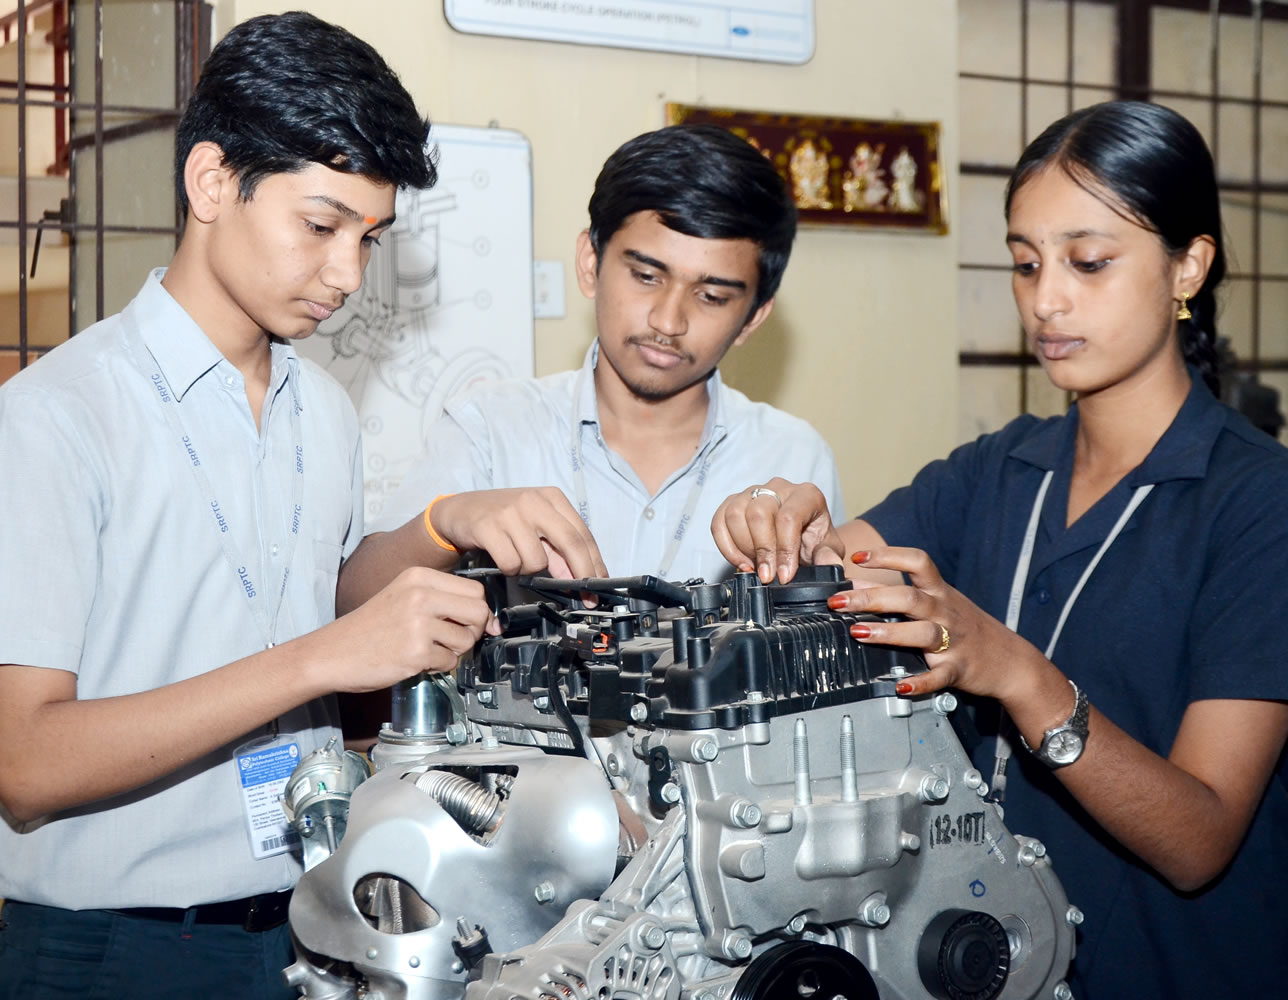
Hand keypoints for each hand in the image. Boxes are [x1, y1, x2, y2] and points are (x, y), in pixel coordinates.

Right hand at [322, 566, 499, 690]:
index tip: (469, 622)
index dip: (478, 610)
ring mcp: (419, 624)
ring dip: (453, 651)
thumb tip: (492, 622)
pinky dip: (438, 667)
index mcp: (419, 577)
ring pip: (467, 640)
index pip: (475, 590)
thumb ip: (445, 601)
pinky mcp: (416, 652)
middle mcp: (421, 596)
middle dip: (473, 630)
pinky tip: (416, 660)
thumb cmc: (369, 628)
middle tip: (452, 638)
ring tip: (427, 649)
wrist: (333, 653)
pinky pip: (450, 662)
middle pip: (479, 611)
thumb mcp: (404, 597)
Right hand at [430, 488, 607, 578]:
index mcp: (551, 497)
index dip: (594, 562)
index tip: (600, 584)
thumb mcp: (534, 528)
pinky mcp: (488, 527)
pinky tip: (502, 557)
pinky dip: (509, 569)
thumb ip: (557, 550)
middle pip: (570, 542)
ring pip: (537, 560)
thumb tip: (577, 578)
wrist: (458, 511)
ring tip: (517, 558)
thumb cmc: (502, 520)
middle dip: (581, 573)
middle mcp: (534, 501)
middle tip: (585, 596)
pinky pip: (511, 564)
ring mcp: (511, 513)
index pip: (582, 533)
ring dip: (529, 570)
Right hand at [711, 478, 843, 583]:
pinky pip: (718, 521)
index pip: (789, 517)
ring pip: (735, 514)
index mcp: (807, 495)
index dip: (784, 549)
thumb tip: (828, 563)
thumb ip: (828, 556)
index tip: (784, 575)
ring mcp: (753, 492)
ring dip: (742, 548)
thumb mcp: (827, 550)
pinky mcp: (733, 502)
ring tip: (756, 567)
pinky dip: (725, 546)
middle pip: (759, 513)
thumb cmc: (813, 542)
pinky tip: (741, 562)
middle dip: (762, 550)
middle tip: (768, 575)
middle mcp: (779, 487)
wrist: (800, 540)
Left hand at [829, 546, 1045, 702]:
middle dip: (871, 597)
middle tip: (837, 601)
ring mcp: (953, 641)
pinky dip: (920, 682)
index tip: (857, 556)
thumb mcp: (936, 603)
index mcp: (939, 592)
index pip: (917, 562)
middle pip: (909, 598)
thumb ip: (897, 593)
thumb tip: (855, 585)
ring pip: (922, 632)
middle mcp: (945, 611)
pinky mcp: (958, 669)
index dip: (888, 556)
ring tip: (858, 632)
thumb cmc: (964, 626)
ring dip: (889, 632)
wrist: (1010, 660)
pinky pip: (938, 676)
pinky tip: (900, 685)